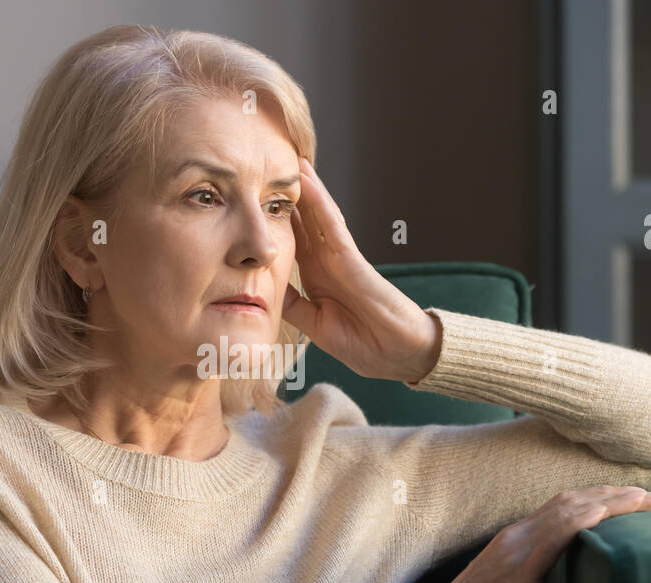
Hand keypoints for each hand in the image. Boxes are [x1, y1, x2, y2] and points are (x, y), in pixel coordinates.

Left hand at [282, 157, 439, 382]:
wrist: (399, 356)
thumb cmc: (364, 344)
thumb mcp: (315, 325)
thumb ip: (293, 304)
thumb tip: (264, 288)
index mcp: (317, 278)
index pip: (292, 241)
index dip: (274, 220)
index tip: (252, 200)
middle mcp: (328, 261)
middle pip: (302, 220)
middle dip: (286, 195)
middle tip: (264, 165)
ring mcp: (341, 257)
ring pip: (316, 214)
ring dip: (302, 186)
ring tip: (285, 157)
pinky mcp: (352, 259)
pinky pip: (332, 225)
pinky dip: (319, 201)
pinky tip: (306, 179)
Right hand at [433, 486, 650, 582]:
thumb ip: (539, 573)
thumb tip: (571, 576)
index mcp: (518, 537)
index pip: (564, 506)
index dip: (600, 497)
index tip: (632, 497)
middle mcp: (518, 534)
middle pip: (572, 500)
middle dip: (614, 495)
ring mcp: (517, 547)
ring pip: (568, 511)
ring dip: (609, 502)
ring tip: (642, 499)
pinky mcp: (519, 567)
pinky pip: (552, 536)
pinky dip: (579, 520)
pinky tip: (603, 513)